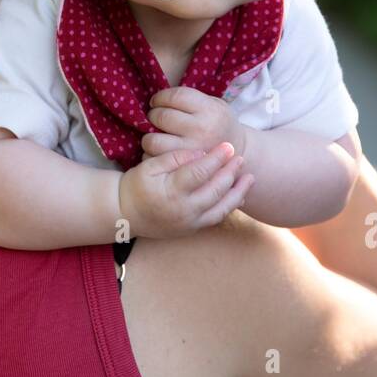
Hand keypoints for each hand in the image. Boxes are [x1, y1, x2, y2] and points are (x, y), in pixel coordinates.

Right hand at [117, 144, 254, 239]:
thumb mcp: (149, 166)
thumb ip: (174, 158)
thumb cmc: (136, 186)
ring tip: (249, 177)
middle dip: (231, 172)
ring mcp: (190, 222)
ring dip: (238, 191)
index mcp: (172, 191)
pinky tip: (239, 194)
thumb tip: (199, 153)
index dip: (216, 158)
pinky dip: (230, 205)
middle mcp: (184, 210)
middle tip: (240, 157)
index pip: (200, 172)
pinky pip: (217, 218)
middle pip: (215, 190)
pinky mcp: (193, 229)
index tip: (227, 146)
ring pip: (222, 207)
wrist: (126, 215)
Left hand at [142, 86, 247, 160]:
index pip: (175, 96)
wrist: (238, 153)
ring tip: (156, 135)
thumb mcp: (214, 104)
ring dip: (150, 136)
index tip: (157, 101)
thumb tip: (158, 100)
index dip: (160, 97)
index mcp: (209, 109)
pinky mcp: (184, 167)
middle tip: (156, 117)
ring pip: (154, 141)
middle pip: (162, 116)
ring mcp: (192, 150)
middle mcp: (201, 129)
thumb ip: (190, 100)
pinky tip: (160, 150)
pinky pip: (156, 159)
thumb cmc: (219, 124)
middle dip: (153, 115)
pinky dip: (152, 155)